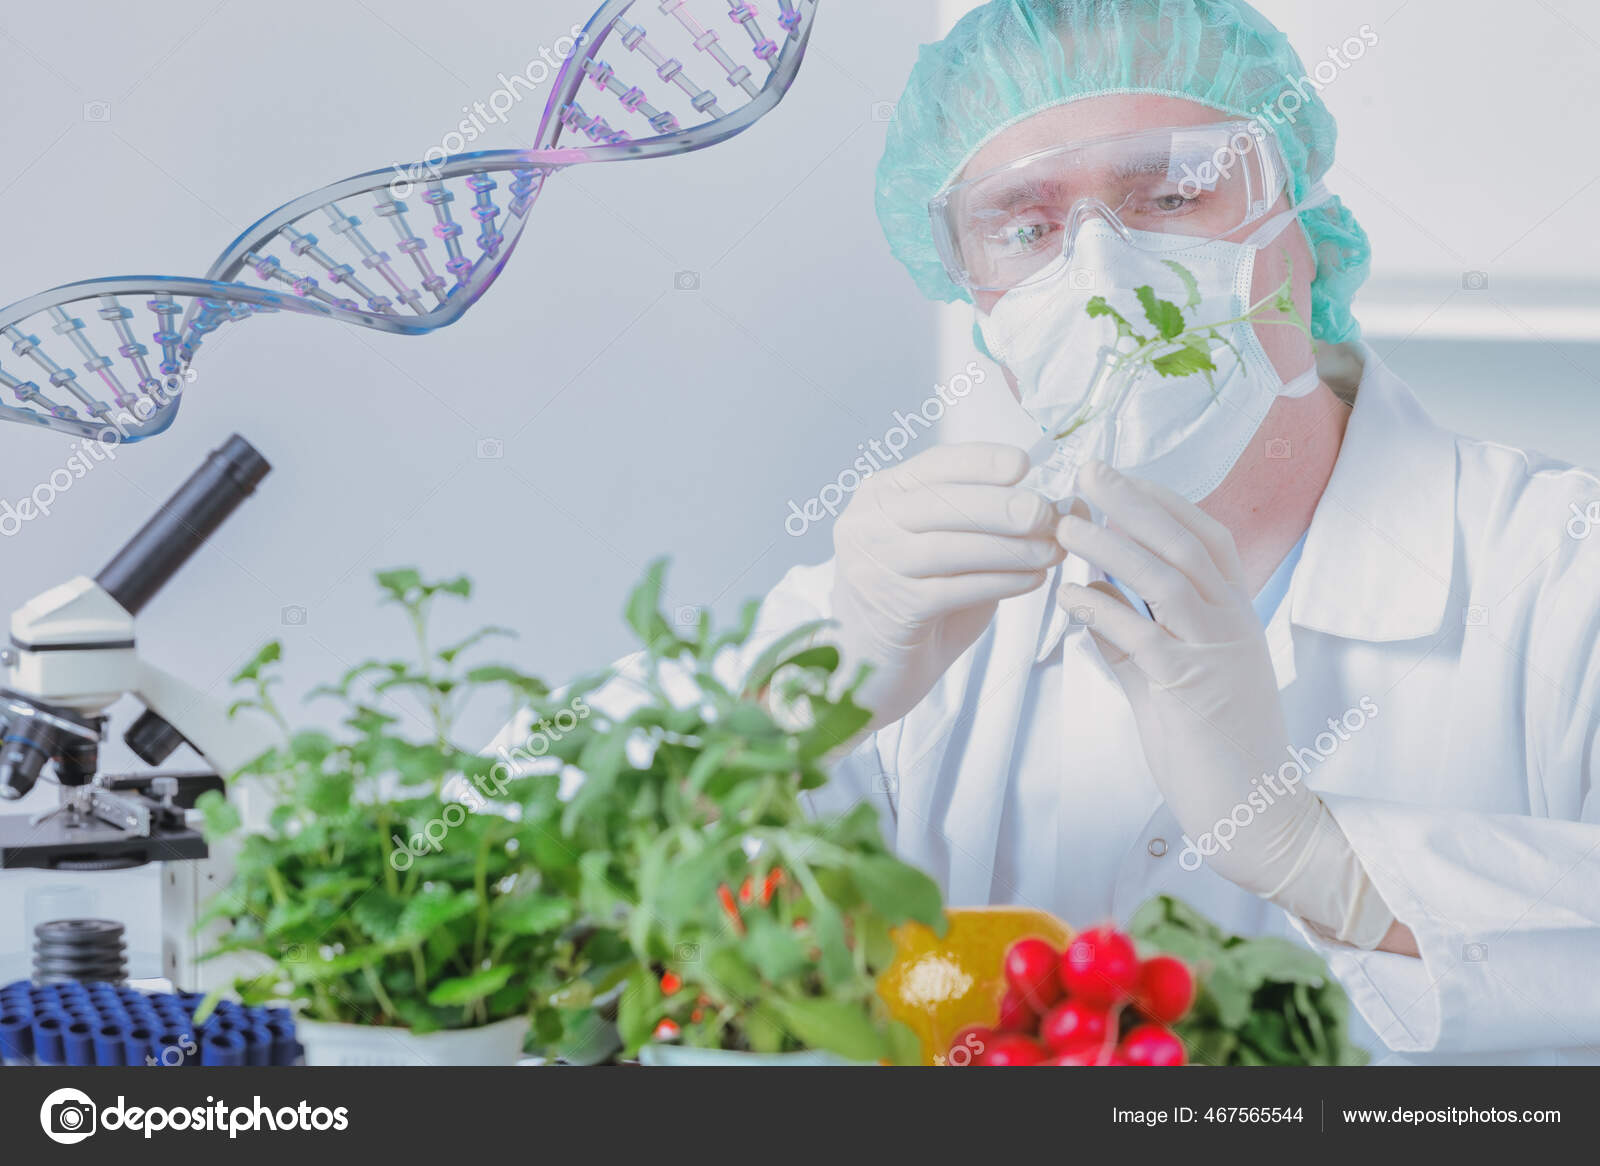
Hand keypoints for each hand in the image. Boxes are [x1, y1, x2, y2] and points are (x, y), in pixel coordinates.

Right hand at [832, 443, 1063, 728]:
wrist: (870, 667)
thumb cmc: (918, 599)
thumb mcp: (954, 548)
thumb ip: (994, 523)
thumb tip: (1070, 503)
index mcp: (879, 494)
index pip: (932, 465)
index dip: (980, 461)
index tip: (1024, 463)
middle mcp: (866, 524)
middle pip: (940, 503)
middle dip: (1001, 506)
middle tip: (1047, 514)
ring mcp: (872, 567)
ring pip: (948, 547)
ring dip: (1008, 547)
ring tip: (1051, 551)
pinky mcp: (890, 609)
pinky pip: (953, 589)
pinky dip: (999, 581)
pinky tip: (1031, 579)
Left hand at [1053, 461, 1392, 947]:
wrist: (1252, 809)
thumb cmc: (1211, 744)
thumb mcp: (1167, 679)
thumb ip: (1132, 637)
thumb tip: (1090, 597)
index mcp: (1234, 614)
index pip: (1206, 536)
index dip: (1162, 501)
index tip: (1119, 475)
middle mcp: (1233, 624)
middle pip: (1185, 542)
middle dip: (1134, 502)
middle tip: (1087, 470)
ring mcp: (1216, 654)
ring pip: (1166, 580)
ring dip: (1112, 547)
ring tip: (1065, 524)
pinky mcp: (1192, 689)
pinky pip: (1143, 637)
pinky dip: (1104, 611)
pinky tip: (1068, 597)